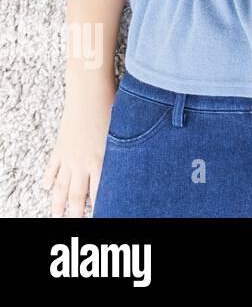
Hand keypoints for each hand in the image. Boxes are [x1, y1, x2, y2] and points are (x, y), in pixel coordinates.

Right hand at [41, 72, 117, 216]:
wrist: (90, 94)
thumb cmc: (113, 110)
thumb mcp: (124, 134)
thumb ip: (127, 152)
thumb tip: (137, 165)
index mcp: (102, 161)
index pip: (101, 192)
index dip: (101, 206)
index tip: (104, 215)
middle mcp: (84, 163)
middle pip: (77, 195)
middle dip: (76, 212)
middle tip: (75, 222)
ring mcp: (69, 156)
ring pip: (61, 186)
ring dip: (58, 203)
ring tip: (57, 215)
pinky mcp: (60, 148)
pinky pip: (52, 168)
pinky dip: (48, 178)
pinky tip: (47, 187)